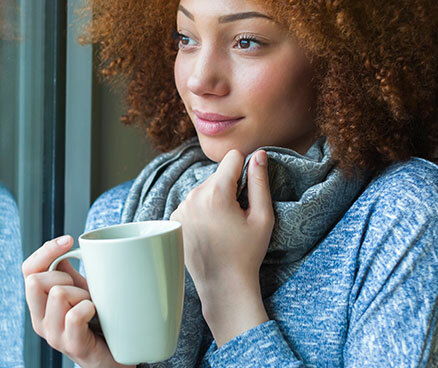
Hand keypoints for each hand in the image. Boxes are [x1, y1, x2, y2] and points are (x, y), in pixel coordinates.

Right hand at [22, 236, 133, 367]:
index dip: (46, 250)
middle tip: (81, 291)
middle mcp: (40, 320)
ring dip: (81, 294)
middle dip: (63, 277)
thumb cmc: (98, 320)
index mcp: (39, 303)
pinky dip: (89, 308)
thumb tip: (62, 243)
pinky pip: (74, 315)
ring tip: (92, 306)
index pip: (27, 269)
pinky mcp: (71, 345)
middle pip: (34, 280)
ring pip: (58, 294)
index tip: (69, 240)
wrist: (116, 353)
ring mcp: (54, 335)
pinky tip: (95, 315)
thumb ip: (66, 271)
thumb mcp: (79, 289)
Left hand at [169, 149, 272, 344]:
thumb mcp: (263, 217)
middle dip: (229, 188)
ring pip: (204, 189)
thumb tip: (259, 154)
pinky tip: (210, 231)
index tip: (247, 192)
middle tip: (236, 217)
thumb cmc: (247, 253)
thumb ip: (260, 181)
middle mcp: (193, 196)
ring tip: (223, 226)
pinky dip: (202, 210)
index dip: (245, 170)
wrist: (223, 285)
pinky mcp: (174, 218)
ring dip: (215, 200)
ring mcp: (180, 208)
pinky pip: (192, 202)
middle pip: (217, 175)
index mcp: (216, 193)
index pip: (232, 158)